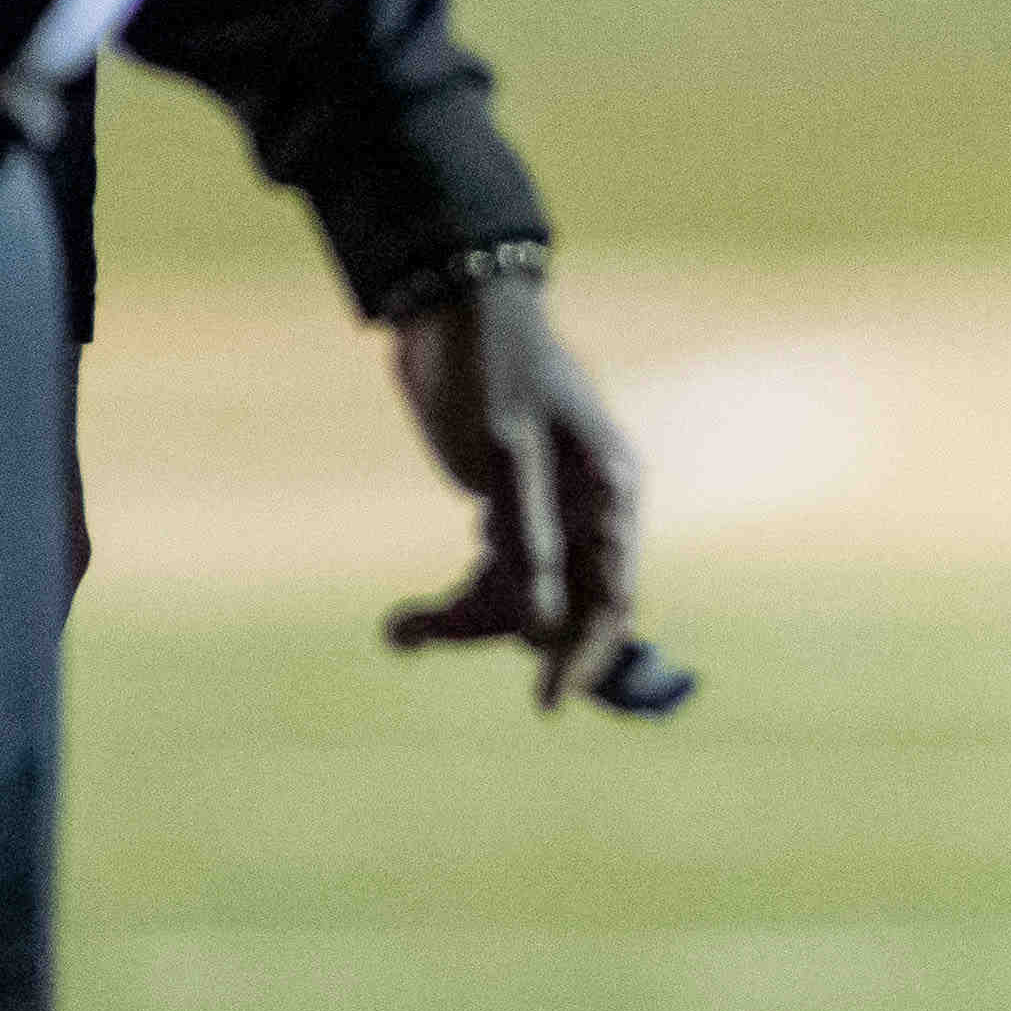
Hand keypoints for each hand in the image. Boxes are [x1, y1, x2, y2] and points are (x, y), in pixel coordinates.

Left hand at [380, 270, 691, 717]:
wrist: (449, 307)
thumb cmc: (489, 367)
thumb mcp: (504, 453)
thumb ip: (527, 539)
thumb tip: (542, 629)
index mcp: (609, 492)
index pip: (611, 595)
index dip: (585, 654)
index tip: (547, 703)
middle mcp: (586, 509)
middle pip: (562, 604)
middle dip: (501, 633)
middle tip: (426, 633)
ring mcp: (546, 511)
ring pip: (519, 597)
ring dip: (462, 621)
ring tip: (399, 629)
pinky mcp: (506, 508)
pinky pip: (492, 575)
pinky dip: (451, 603)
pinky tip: (402, 624)